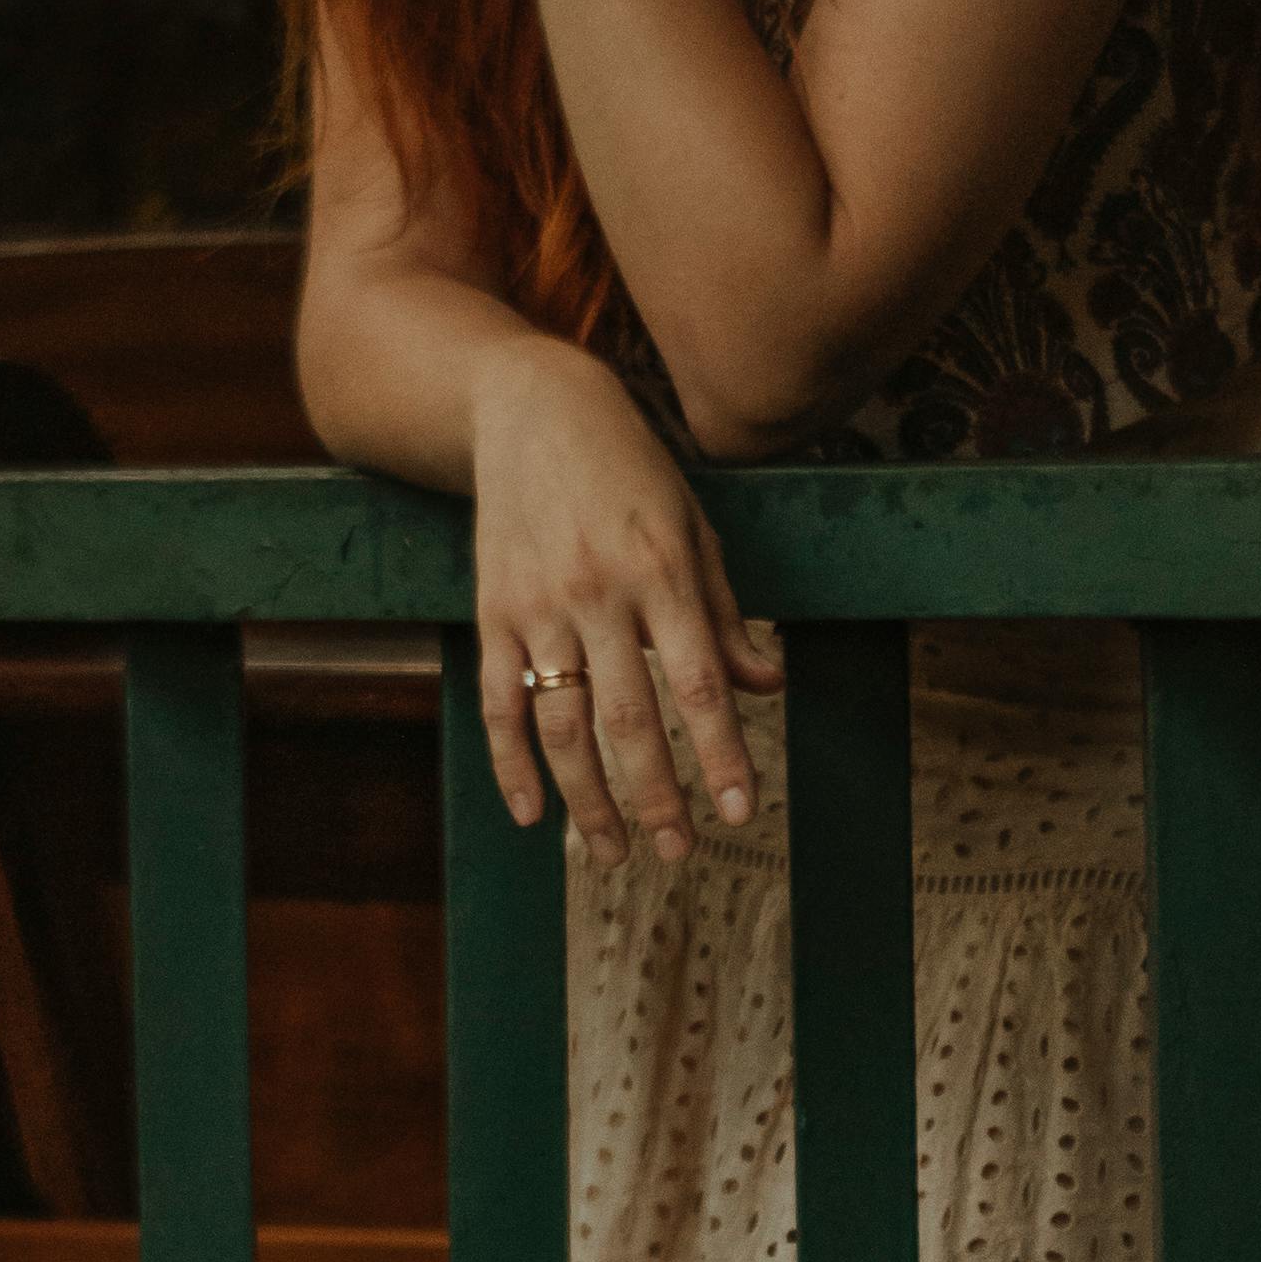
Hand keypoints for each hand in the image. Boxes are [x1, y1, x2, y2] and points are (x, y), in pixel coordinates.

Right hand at [470, 337, 779, 865]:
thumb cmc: (631, 471)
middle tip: (679, 852)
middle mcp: (597, 593)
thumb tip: (768, 685)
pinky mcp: (491, 611)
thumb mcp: (693, 528)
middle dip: (657, 796)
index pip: (698, 684)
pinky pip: (499, 702)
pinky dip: (512, 764)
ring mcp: (537, 606)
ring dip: (588, 800)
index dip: (723, 755)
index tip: (744, 812)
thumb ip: (725, 614)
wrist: (533, 409)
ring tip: (613, 852)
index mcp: (661, 571)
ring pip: (562, 725)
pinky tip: (533, 815)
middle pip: (628, 720)